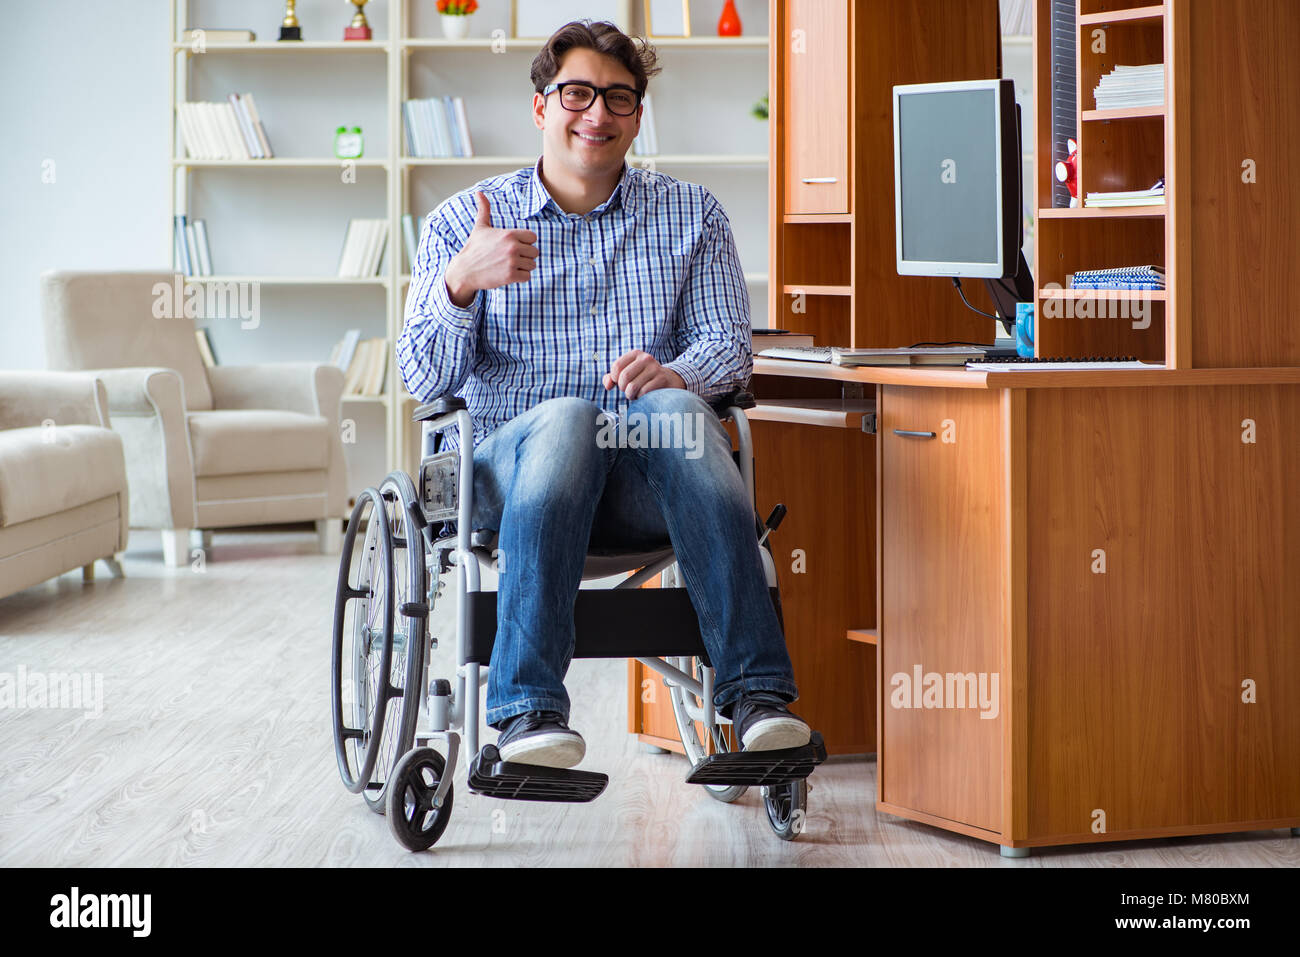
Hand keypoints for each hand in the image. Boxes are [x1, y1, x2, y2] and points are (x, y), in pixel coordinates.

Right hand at [444, 191, 538, 306]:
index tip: (515, 246)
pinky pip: (527, 276)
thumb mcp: (480, 227)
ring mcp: (512, 262)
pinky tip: (509, 274)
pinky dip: (521, 277)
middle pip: (535, 252)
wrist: (465, 270)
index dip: (525, 242)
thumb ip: (484, 210)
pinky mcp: (511, 276)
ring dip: (523, 267)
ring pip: (532, 265)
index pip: (532, 237)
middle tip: (511, 258)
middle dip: (525, 256)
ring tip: (509, 266)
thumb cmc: (473, 248)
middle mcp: (512, 247)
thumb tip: (479, 192)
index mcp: (509, 234)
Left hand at [602, 350, 685, 398]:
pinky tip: (645, 395)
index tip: (620, 383)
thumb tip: (607, 385)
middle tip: (628, 391)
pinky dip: (641, 397)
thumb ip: (612, 377)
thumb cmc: (644, 378)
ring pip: (633, 386)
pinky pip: (644, 392)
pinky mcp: (662, 379)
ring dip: (631, 395)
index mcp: (636, 354)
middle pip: (624, 377)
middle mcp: (646, 358)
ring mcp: (655, 368)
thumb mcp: (628, 373)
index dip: (614, 379)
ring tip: (636, 394)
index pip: (616, 366)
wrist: (670, 380)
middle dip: (623, 388)